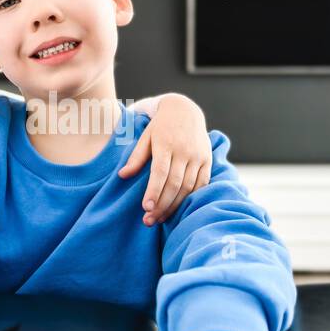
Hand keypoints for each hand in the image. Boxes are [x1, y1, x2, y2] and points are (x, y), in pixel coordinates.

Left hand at [118, 93, 212, 225]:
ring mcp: (198, 156)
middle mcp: (184, 150)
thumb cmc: (160, 126)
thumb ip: (136, 157)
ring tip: (160, 218)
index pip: (160, 172)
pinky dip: (191, 198)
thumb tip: (122, 176)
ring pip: (188, 187)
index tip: (145, 208)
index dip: (153, 191)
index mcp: (166, 143)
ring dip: (175, 206)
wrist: (185, 109)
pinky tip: (179, 208)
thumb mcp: (145, 136)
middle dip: (162, 205)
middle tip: (148, 221)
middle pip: (174, 183)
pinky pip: (201, 184)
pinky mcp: (207, 160)